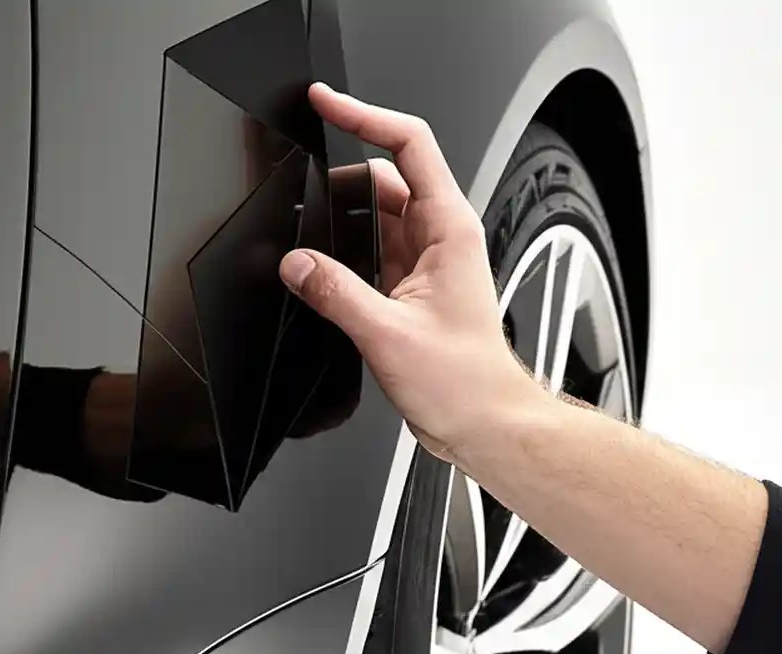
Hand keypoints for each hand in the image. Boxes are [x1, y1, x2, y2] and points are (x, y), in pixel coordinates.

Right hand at [279, 83, 548, 462]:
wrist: (483, 422)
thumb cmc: (465, 382)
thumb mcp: (389, 334)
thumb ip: (336, 292)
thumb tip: (298, 262)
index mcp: (450, 230)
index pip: (409, 145)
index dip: (365, 116)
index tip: (327, 103)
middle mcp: (440, 238)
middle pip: (383, 179)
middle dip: (339, 179)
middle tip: (301, 183)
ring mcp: (425, 262)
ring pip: (373, 218)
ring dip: (340, 224)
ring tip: (307, 237)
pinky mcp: (409, 288)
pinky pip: (369, 253)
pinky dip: (342, 255)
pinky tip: (320, 270)